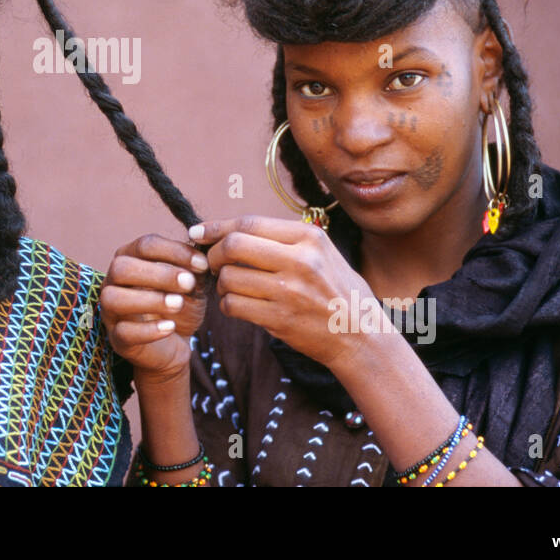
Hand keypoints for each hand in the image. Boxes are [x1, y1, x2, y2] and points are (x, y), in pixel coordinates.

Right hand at [102, 233, 208, 383]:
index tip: (202, 264)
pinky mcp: (118, 339)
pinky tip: (170, 327)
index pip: (144, 245)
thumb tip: (202, 256)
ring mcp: (111, 311)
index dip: (174, 251)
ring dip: (149, 299)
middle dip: (158, 274)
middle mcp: (113, 281)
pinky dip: (148, 330)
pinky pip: (123, 332)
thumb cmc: (180, 303)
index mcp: (130, 258)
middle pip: (121, 268)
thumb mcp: (192, 283)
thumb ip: (194, 268)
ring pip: (114, 298)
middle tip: (188, 283)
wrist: (178, 340)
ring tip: (178, 303)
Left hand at [192, 214, 376, 369]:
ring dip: (221, 283)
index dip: (216, 227)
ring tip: (232, 287)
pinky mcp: (280, 319)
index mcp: (308, 237)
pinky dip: (228, 304)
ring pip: (229, 277)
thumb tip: (231, 230)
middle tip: (213, 263)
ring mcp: (289, 291)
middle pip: (233, 245)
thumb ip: (284, 239)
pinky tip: (240, 305)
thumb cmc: (337, 291)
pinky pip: (233, 305)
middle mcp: (300, 260)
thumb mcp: (323, 252)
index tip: (198, 232)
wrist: (361, 336)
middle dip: (213, 254)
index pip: (248, 223)